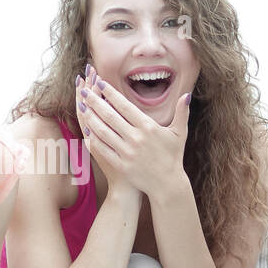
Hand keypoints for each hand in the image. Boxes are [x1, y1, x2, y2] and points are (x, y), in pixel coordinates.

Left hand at [76, 63, 190, 197]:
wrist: (168, 184)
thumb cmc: (173, 157)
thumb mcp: (180, 133)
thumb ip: (182, 113)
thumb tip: (186, 95)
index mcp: (148, 127)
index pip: (125, 106)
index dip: (111, 93)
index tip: (100, 83)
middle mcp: (136, 138)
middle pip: (110, 116)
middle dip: (95, 102)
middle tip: (84, 91)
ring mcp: (127, 153)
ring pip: (103, 132)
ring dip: (90, 118)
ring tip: (81, 107)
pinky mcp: (121, 165)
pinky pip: (103, 149)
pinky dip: (93, 139)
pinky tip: (86, 130)